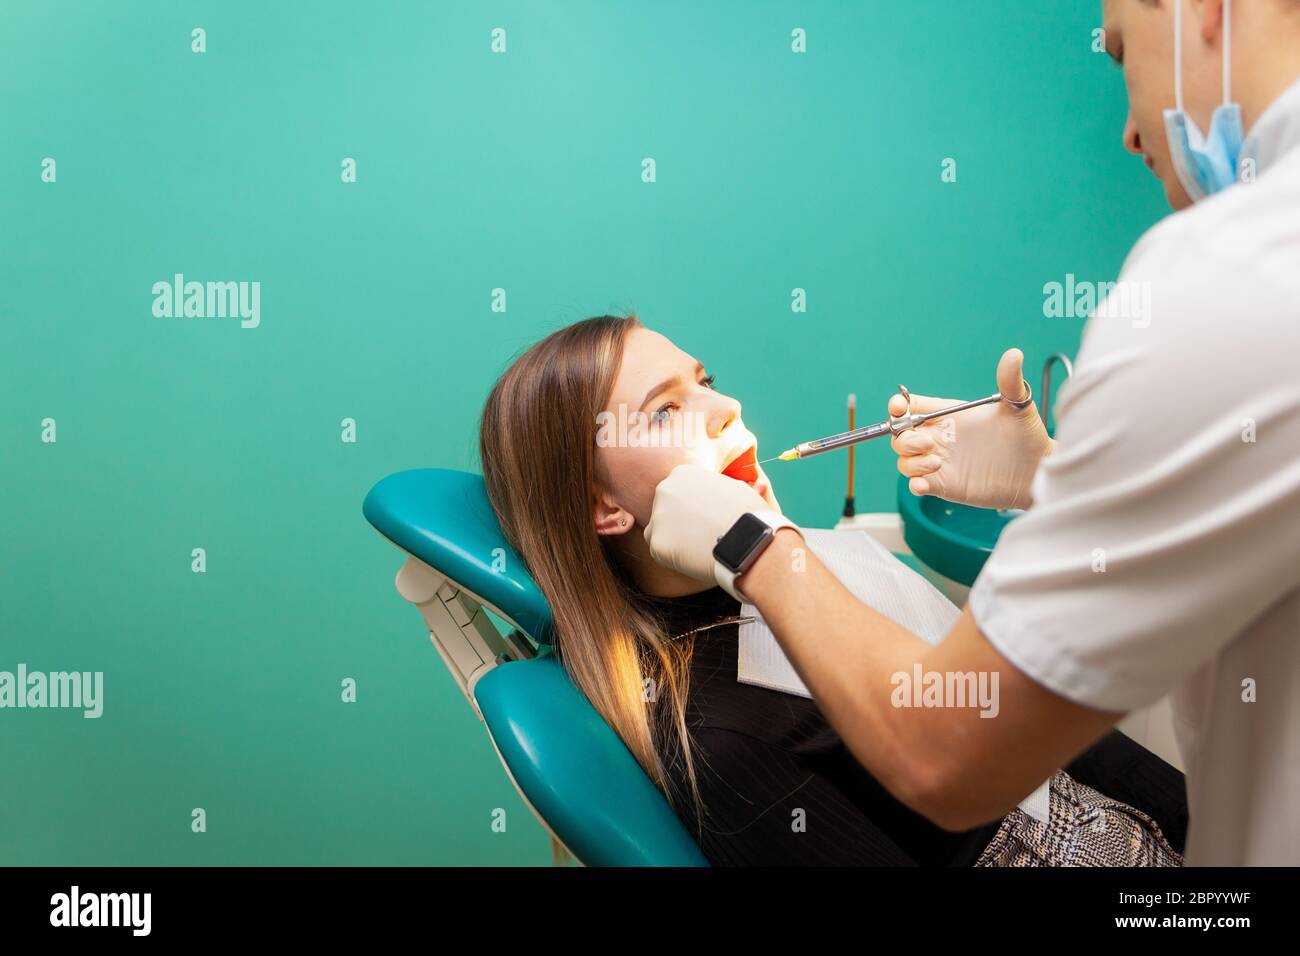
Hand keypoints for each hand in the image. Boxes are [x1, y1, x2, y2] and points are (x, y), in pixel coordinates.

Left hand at [644, 464, 773, 583]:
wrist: (749, 540)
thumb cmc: (749, 515)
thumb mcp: (736, 489)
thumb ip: (722, 488)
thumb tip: (747, 486)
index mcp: (683, 473)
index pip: (676, 493)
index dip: (690, 510)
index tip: (704, 520)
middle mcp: (665, 490)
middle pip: (664, 511)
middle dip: (678, 524)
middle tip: (700, 537)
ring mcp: (658, 516)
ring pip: (658, 532)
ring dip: (674, 541)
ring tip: (700, 548)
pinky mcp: (656, 542)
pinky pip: (659, 553)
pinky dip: (674, 559)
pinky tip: (695, 558)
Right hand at [889, 348, 1053, 510]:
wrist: (1036, 472)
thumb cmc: (1026, 437)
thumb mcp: (1017, 407)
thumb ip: (1010, 381)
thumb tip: (1014, 354)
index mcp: (949, 415)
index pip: (912, 407)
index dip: (899, 406)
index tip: (899, 406)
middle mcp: (940, 438)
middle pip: (900, 435)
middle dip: (904, 438)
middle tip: (928, 442)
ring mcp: (939, 462)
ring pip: (904, 461)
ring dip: (911, 462)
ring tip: (936, 463)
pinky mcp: (943, 485)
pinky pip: (916, 484)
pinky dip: (914, 484)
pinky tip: (925, 484)